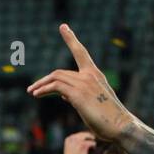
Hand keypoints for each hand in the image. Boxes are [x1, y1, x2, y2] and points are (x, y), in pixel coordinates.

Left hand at [27, 24, 134, 142]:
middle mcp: (89, 75)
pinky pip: (56, 86)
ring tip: (32, 92)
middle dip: (44, 80)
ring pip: (56, 78)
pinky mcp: (78, 93)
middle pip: (60, 72)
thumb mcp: (93, 103)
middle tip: (33, 89)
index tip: (63, 26)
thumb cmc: (109, 119)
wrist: (121, 126)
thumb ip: (79, 95)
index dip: (71, 39)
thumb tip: (63, 95)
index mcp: (96, 75)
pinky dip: (44, 89)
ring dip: (41, 85)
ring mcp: (84, 83)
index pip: (81, 52)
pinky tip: (36, 94)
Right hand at [61, 131, 96, 153]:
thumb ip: (76, 143)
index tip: (88, 142)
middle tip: (93, 143)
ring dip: (92, 141)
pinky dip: (94, 146)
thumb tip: (86, 140)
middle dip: (90, 138)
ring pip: (89, 136)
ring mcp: (78, 141)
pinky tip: (94, 149)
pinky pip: (92, 142)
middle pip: (85, 134)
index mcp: (68, 139)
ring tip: (93, 146)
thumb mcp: (71, 149)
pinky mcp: (83, 145)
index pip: (79, 134)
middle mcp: (73, 138)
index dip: (85, 138)